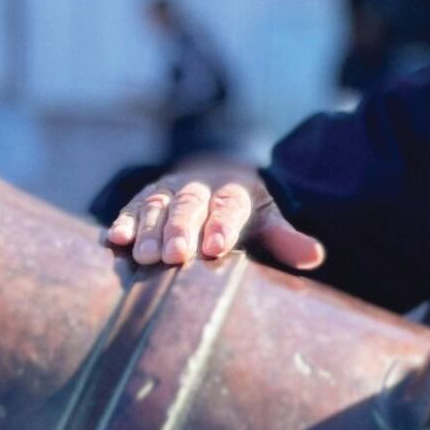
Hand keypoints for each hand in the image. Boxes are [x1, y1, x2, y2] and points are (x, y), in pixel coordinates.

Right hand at [104, 177, 324, 274]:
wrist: (214, 172)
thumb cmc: (243, 209)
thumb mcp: (266, 218)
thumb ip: (285, 237)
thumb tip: (314, 256)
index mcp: (233, 190)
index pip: (228, 205)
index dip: (221, 225)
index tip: (215, 247)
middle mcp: (198, 186)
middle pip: (189, 205)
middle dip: (180, 229)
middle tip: (174, 255)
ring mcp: (169, 189)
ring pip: (157, 206)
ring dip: (149, 229)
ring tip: (143, 255)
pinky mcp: (144, 197)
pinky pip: (132, 207)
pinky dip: (124, 222)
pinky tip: (114, 239)